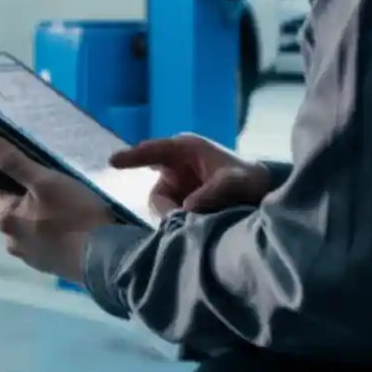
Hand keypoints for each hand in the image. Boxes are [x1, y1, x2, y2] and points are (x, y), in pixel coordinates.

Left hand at [0, 133, 116, 282]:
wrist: (108, 257)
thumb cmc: (74, 215)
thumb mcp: (45, 180)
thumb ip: (12, 161)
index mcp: (4, 221)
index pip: (2, 189)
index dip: (21, 177)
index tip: (44, 175)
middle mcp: (12, 243)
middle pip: (18, 209)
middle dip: (34, 198)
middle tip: (62, 190)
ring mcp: (32, 259)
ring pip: (33, 227)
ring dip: (46, 217)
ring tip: (71, 208)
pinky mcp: (52, 268)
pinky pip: (48, 243)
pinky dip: (57, 235)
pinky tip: (76, 228)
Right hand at [110, 133, 271, 217]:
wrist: (259, 191)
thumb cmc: (247, 178)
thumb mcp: (235, 182)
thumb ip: (212, 192)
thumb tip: (186, 208)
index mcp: (185, 148)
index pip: (152, 151)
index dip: (132, 157)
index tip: (112, 162)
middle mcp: (174, 165)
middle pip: (158, 193)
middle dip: (171, 210)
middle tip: (190, 223)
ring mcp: (174, 183)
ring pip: (163, 208)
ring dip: (180, 219)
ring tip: (206, 221)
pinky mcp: (177, 200)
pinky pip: (169, 214)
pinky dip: (182, 222)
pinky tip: (201, 223)